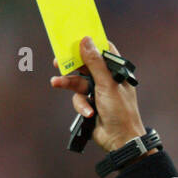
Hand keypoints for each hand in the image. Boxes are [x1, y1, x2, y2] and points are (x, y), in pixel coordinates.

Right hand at [50, 37, 145, 152]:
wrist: (121, 141)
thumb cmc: (121, 112)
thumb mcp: (107, 84)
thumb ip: (95, 62)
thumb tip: (85, 40)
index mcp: (116, 71)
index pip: (103, 49)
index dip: (90, 42)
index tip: (75, 36)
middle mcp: (107, 79)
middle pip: (85, 65)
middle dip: (72, 64)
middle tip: (57, 61)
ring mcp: (98, 92)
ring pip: (78, 82)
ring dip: (68, 83)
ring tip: (56, 83)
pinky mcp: (90, 105)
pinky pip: (79, 99)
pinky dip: (81, 105)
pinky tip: (88, 112)